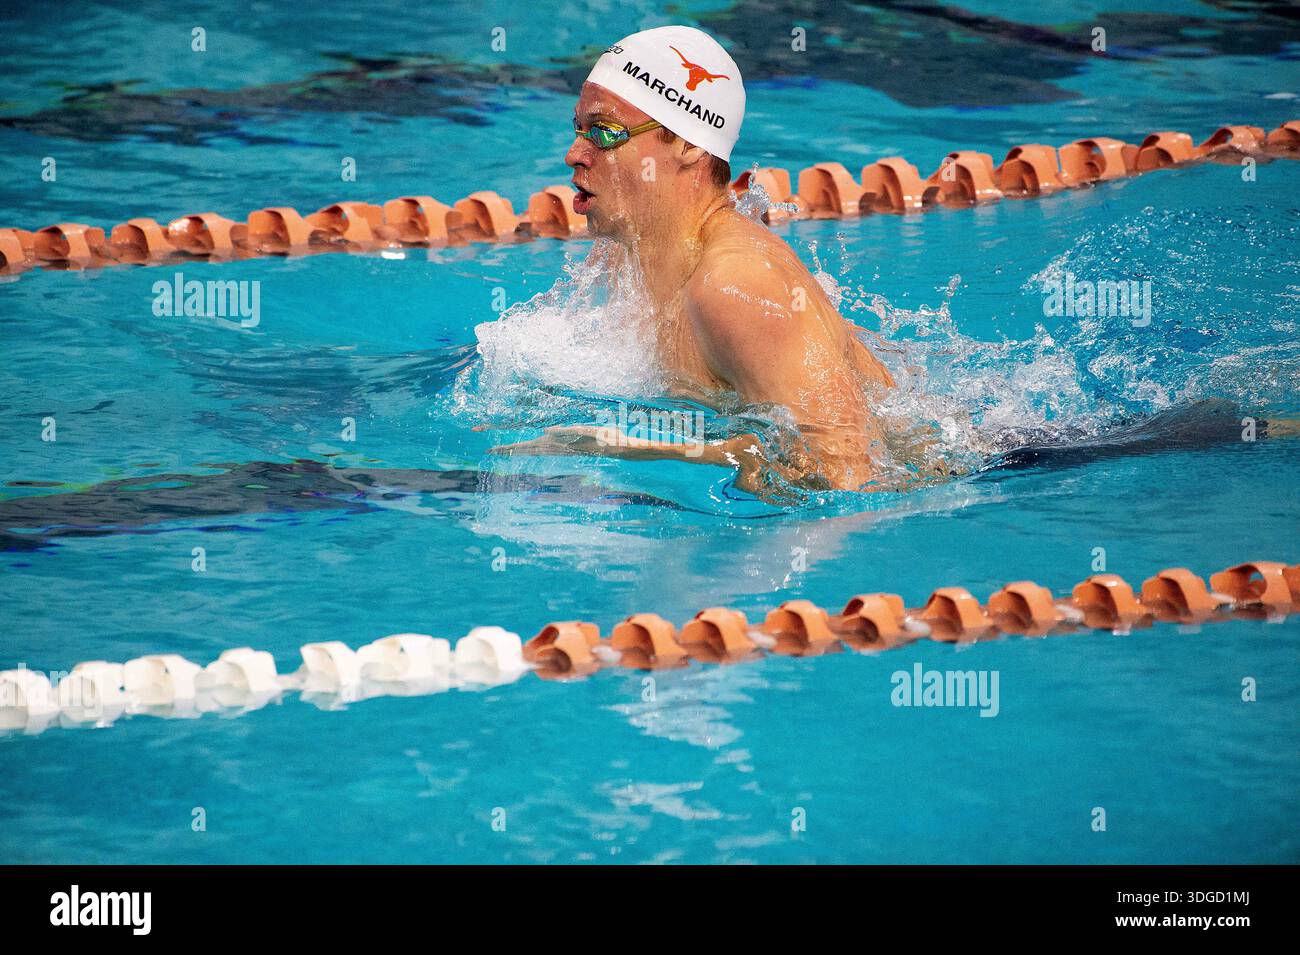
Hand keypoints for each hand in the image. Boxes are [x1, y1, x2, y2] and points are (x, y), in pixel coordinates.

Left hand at [488, 425, 606, 456]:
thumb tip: (546, 431)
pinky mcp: (565, 447)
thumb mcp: (586, 430)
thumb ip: (566, 431)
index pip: (527, 446)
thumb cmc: (605, 437)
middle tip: (490, 451)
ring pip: (533, 450)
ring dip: (518, 450)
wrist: (618, 448)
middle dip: (507, 449)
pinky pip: (543, 449)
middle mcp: (555, 448)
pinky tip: (530, 448)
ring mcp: (560, 449)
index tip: (492, 450)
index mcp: (556, 444)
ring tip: (504, 450)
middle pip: (526, 450)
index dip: (509, 447)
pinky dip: (531, 448)